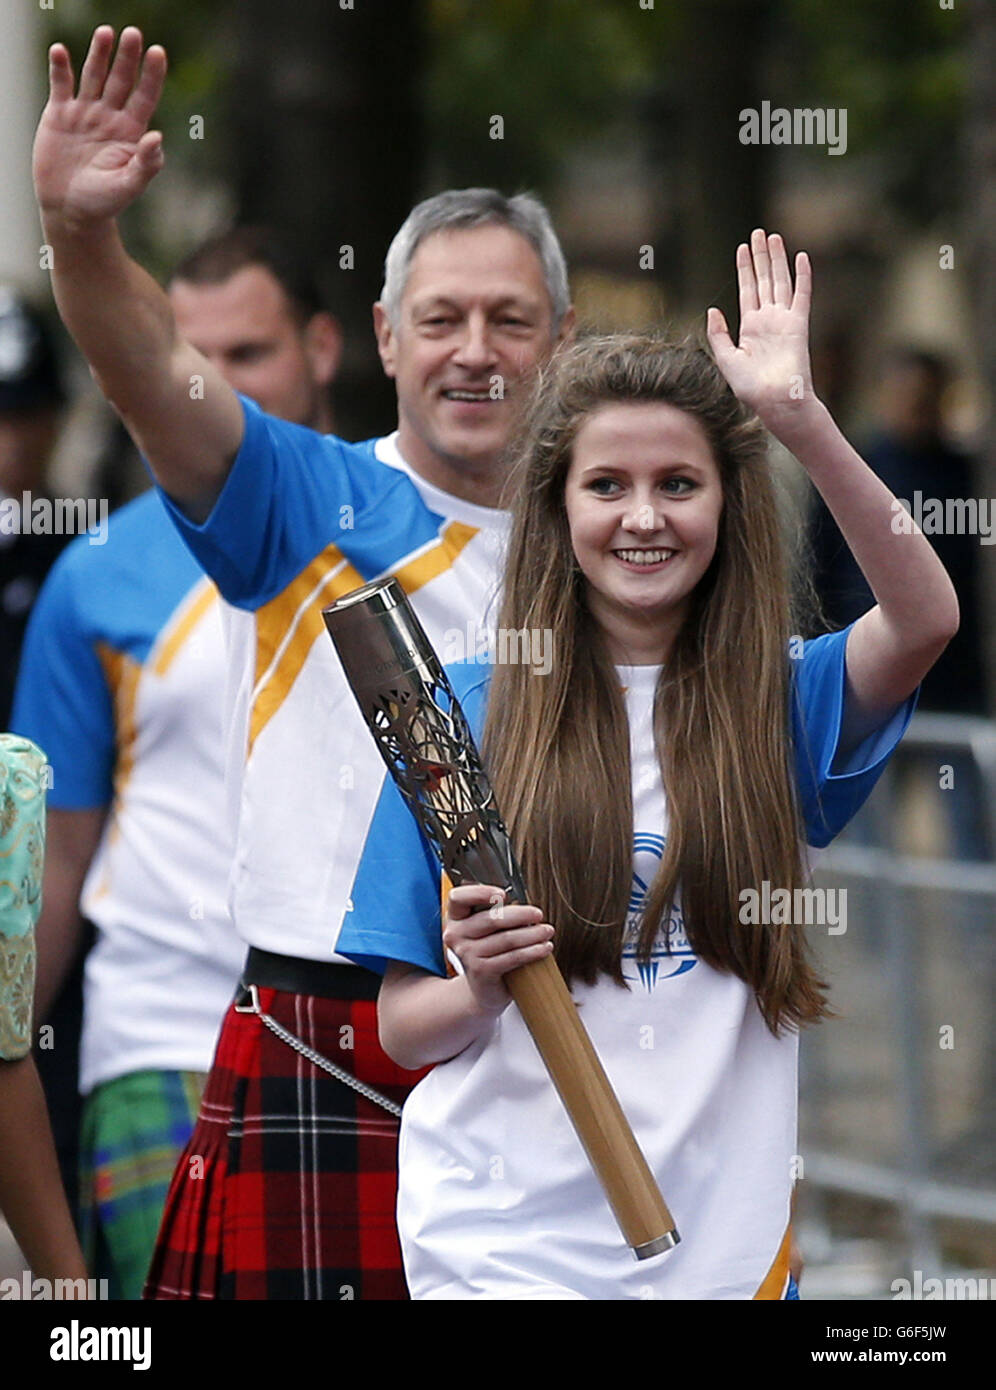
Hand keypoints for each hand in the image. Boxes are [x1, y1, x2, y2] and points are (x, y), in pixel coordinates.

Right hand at [33, 26, 166, 231]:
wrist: (70, 210)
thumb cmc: (104, 202)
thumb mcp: (129, 186)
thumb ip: (146, 163)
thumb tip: (157, 137)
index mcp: (131, 131)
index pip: (145, 96)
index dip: (152, 75)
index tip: (158, 52)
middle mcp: (110, 116)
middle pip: (121, 80)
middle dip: (127, 57)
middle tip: (133, 33)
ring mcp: (85, 112)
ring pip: (93, 76)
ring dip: (98, 54)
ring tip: (106, 32)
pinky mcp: (60, 113)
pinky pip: (60, 85)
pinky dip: (60, 68)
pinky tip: (60, 51)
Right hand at [442, 883, 553, 1015]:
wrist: (483, 989)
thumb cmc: (489, 951)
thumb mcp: (487, 929)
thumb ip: (497, 912)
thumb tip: (526, 904)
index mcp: (456, 918)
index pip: (458, 897)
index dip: (479, 892)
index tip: (502, 894)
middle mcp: (456, 935)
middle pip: (490, 919)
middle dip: (520, 915)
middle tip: (538, 914)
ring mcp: (467, 954)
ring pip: (506, 939)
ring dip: (532, 934)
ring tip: (547, 931)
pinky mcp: (481, 971)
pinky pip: (512, 957)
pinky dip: (532, 951)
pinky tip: (544, 948)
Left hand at [706, 229, 816, 436]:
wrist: (775, 400)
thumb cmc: (751, 388)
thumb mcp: (726, 359)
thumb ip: (719, 335)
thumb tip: (712, 310)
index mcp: (750, 328)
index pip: (747, 291)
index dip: (745, 269)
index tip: (743, 249)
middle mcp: (768, 320)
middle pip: (764, 280)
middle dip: (761, 256)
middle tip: (758, 233)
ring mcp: (784, 321)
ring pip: (780, 282)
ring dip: (777, 259)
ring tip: (773, 236)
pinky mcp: (799, 324)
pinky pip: (802, 295)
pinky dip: (803, 276)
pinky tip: (802, 257)